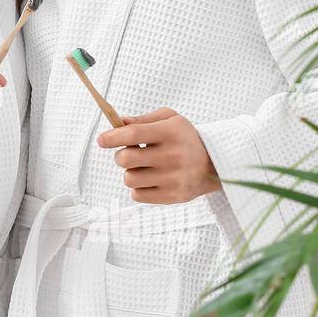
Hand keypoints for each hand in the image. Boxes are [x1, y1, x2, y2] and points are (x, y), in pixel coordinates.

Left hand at [95, 107, 221, 203]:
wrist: (215, 165)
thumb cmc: (185, 139)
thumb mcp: (170, 120)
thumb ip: (144, 120)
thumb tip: (119, 122)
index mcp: (171, 132)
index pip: (133, 134)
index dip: (112, 137)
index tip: (102, 140)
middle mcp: (174, 156)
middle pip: (126, 159)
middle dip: (121, 156)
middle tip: (129, 154)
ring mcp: (174, 178)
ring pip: (129, 179)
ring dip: (130, 173)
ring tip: (144, 168)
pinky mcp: (173, 196)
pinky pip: (137, 195)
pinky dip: (139, 188)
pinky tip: (151, 180)